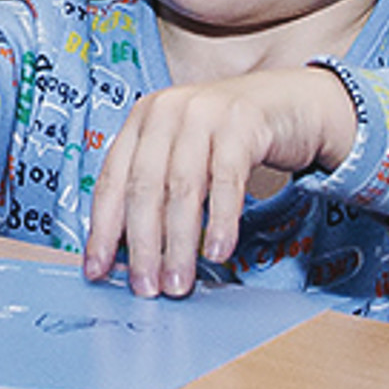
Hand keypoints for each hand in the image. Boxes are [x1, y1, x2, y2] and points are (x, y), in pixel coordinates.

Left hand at [81, 67, 357, 295]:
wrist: (291, 101)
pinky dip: (220, 221)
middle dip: (142, 244)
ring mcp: (203, 114)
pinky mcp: (242, 125)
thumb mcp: (184, 150)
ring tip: (178, 281)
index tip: (97, 270)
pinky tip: (217, 252)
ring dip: (178, 242)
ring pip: (182, 188)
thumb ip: (158, 186)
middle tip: (146, 287)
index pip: (112, 180)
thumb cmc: (229, 136)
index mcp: (142, 120)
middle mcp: (166, 112)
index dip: (102, 229)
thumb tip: (133, 252)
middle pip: (144, 187)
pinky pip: (226, 181)